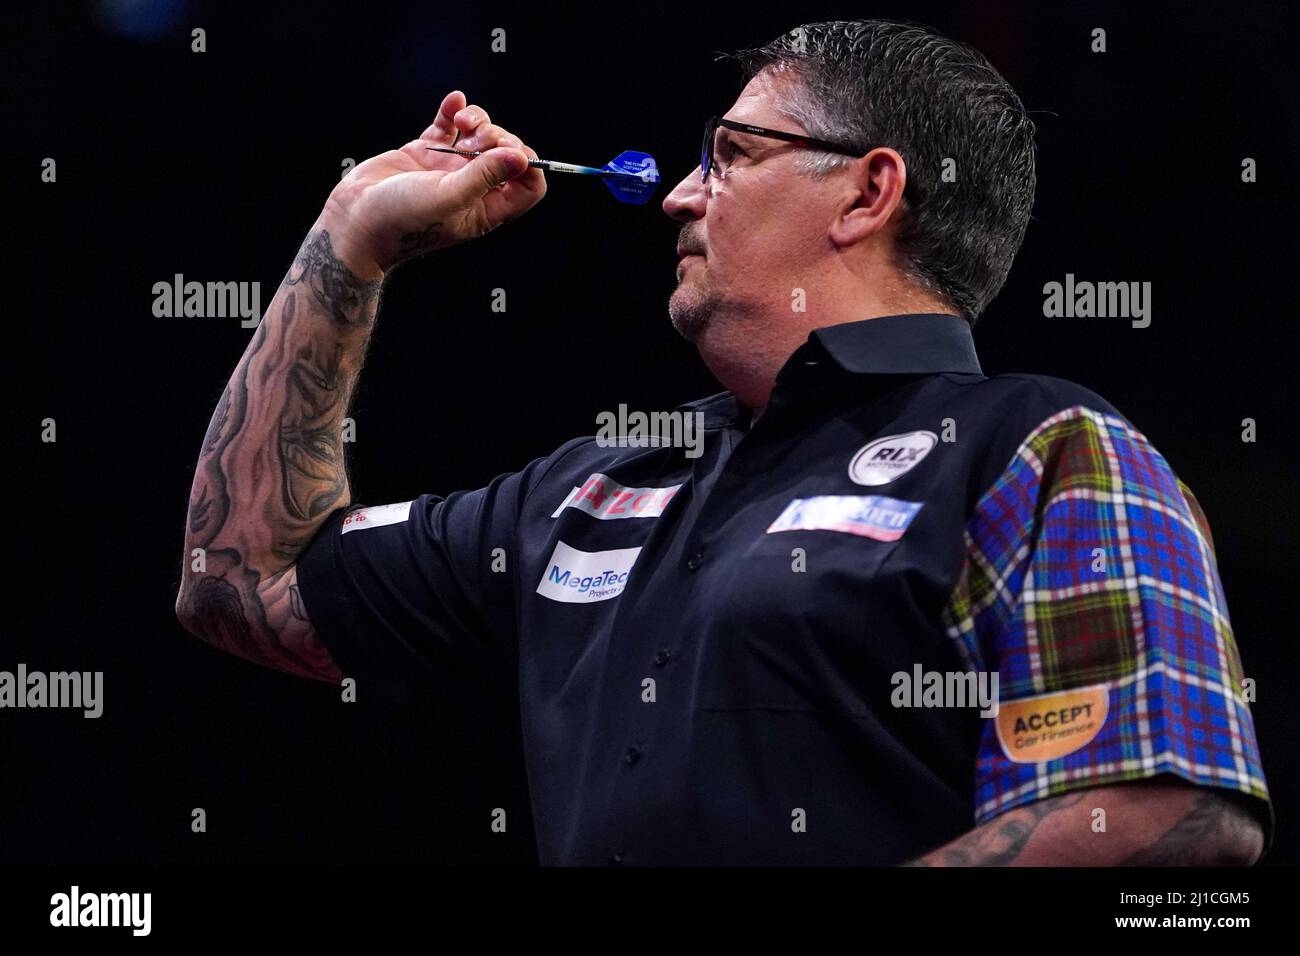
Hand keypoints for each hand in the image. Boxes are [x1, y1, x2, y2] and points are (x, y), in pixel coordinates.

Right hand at [318, 90, 546, 275]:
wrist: (355, 221)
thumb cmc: (402, 221)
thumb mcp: (448, 198)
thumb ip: (484, 176)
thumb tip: (521, 157)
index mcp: (485, 209)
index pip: (528, 187)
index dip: (529, 165)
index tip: (512, 150)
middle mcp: (472, 189)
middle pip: (505, 154)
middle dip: (496, 136)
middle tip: (474, 137)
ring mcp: (448, 169)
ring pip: (478, 135)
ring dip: (476, 120)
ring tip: (460, 122)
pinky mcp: (424, 153)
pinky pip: (446, 125)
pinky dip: (452, 110)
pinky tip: (453, 100)